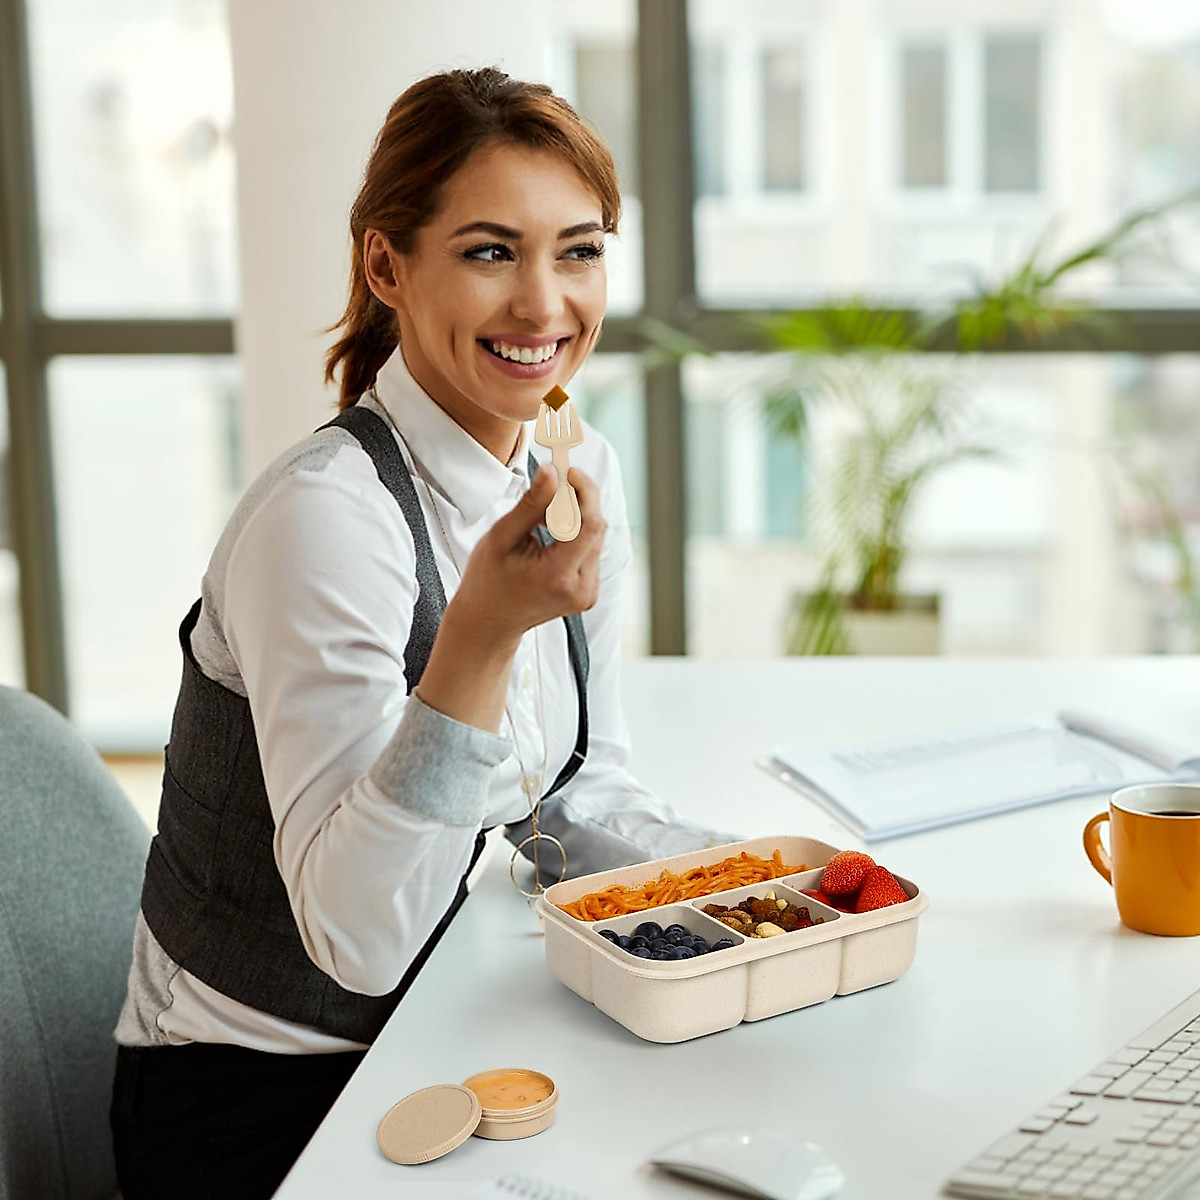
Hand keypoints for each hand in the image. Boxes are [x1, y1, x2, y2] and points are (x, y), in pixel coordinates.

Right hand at [413, 463, 605, 732]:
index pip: (590, 524)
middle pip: (595, 528)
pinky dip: (575, 534)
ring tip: (542, 518)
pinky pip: (590, 550)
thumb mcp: (502, 537)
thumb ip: (531, 504)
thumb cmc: (488, 580)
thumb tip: (552, 471)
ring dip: (575, 517)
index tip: (568, 472)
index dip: (584, 491)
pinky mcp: (589, 591)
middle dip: (578, 501)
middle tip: (552, 486)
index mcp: (558, 577)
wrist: (489, 621)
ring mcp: (588, 593)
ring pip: (595, 537)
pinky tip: (549, 535)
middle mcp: (581, 588)